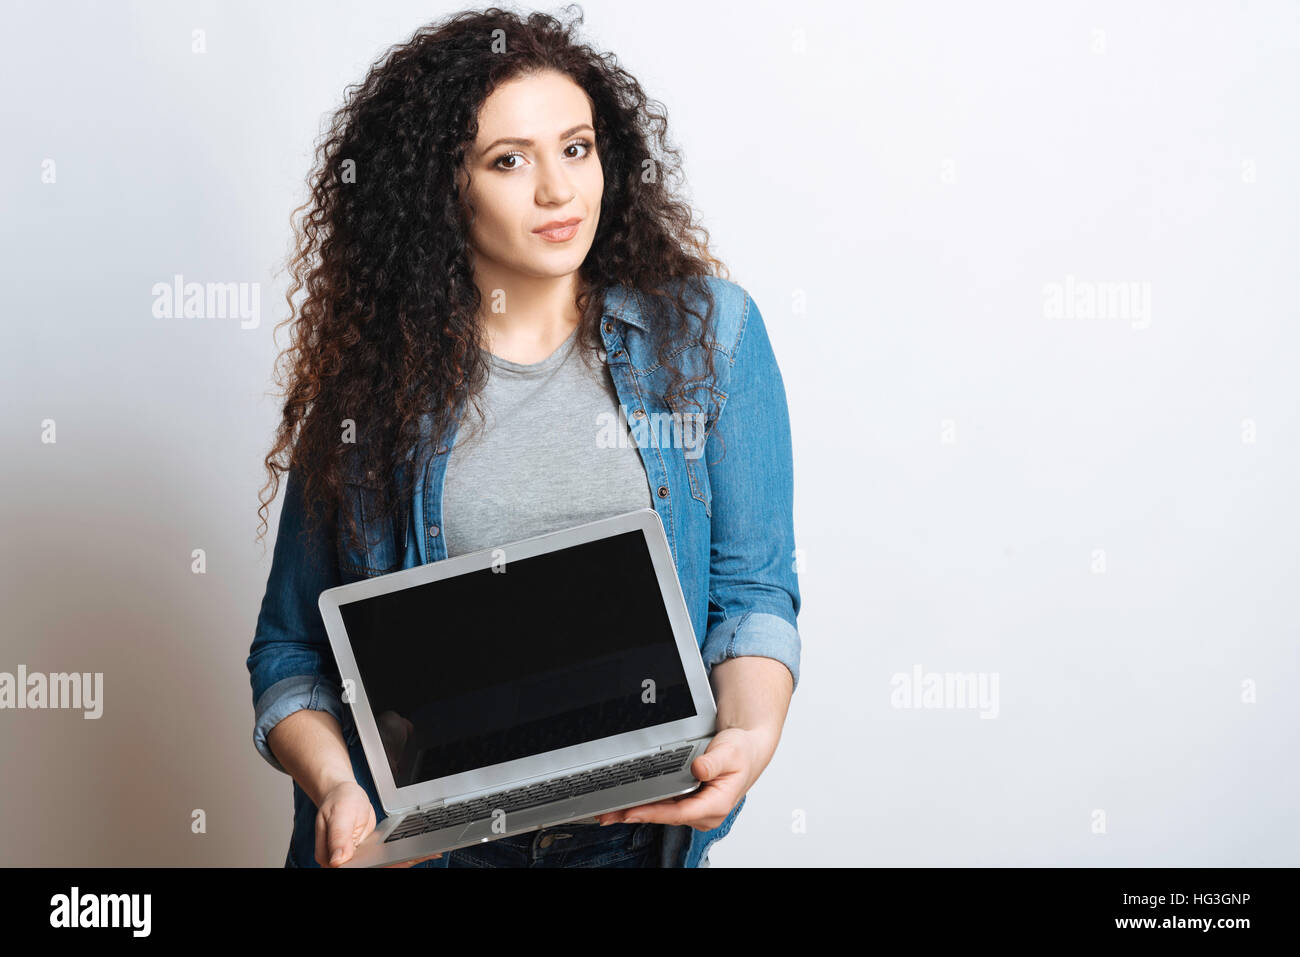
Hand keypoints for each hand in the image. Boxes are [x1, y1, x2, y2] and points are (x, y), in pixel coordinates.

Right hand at [315, 779, 441, 867]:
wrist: (343, 793)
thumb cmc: (339, 801)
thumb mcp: (339, 815)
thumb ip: (339, 837)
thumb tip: (337, 860)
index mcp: (329, 857)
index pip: (354, 868)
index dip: (378, 867)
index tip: (398, 862)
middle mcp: (342, 862)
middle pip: (371, 868)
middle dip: (395, 864)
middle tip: (417, 856)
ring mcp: (355, 860)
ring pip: (380, 866)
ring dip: (402, 861)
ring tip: (425, 855)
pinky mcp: (367, 855)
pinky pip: (384, 858)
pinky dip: (401, 856)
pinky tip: (416, 852)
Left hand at [594, 727, 774, 830]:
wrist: (747, 750)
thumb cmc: (741, 752)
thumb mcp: (729, 752)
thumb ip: (713, 762)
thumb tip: (698, 769)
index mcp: (717, 805)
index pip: (678, 813)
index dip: (653, 813)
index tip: (631, 812)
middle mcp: (706, 813)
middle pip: (665, 817)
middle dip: (636, 815)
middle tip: (608, 813)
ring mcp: (697, 810)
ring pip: (662, 814)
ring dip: (637, 812)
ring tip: (610, 811)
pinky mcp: (689, 805)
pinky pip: (665, 807)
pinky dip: (646, 805)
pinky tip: (628, 803)